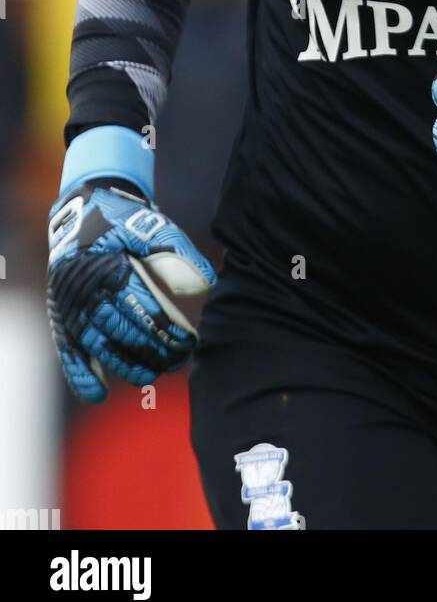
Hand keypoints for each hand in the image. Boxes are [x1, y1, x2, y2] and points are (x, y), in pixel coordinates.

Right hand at [47, 180, 216, 403]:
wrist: (82, 207)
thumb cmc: (124, 219)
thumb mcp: (152, 226)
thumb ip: (180, 251)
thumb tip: (210, 282)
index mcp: (111, 267)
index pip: (142, 307)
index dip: (166, 329)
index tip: (188, 341)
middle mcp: (87, 289)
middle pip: (122, 330)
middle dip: (151, 350)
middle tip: (177, 361)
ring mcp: (70, 304)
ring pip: (98, 345)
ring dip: (124, 365)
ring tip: (150, 375)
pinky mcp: (60, 314)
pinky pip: (68, 349)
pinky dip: (80, 374)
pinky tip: (99, 394)